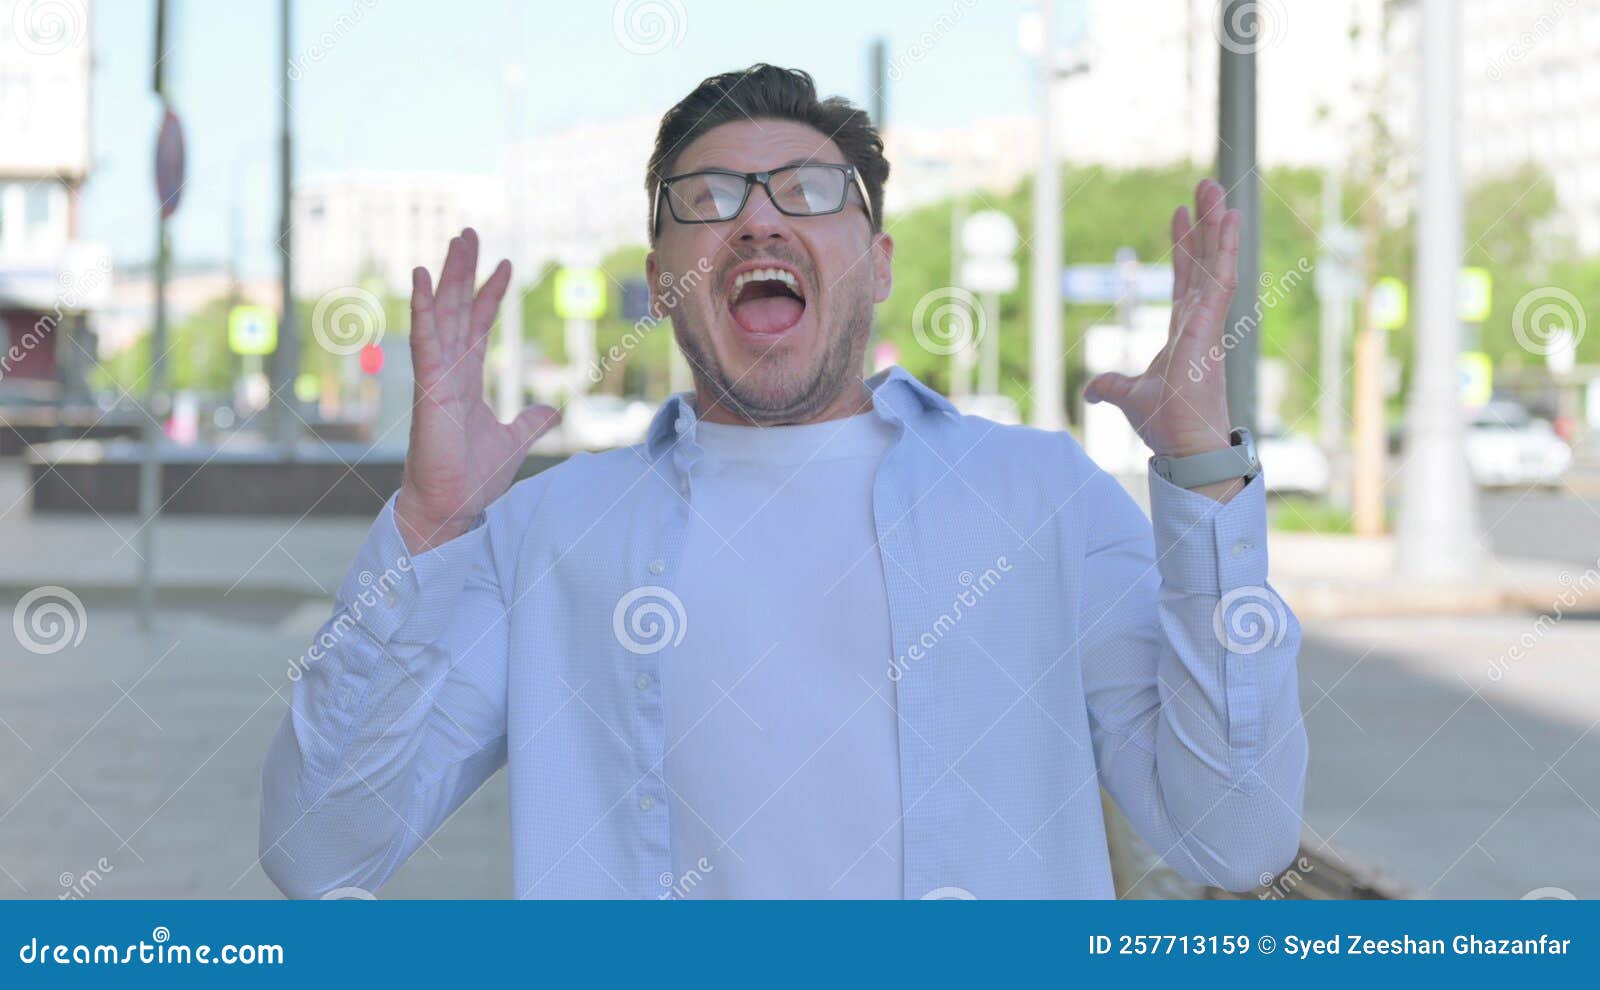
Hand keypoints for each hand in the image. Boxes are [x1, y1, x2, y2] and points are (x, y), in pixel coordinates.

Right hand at [394, 228, 559, 553]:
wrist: (452, 506)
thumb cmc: (472, 478)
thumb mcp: (513, 441)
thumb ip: (530, 422)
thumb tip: (551, 410)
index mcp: (466, 380)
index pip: (478, 326)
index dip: (489, 294)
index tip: (504, 265)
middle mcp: (449, 371)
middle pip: (456, 309)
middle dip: (464, 271)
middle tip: (469, 234)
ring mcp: (436, 376)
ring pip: (442, 314)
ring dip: (447, 276)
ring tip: (455, 240)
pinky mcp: (429, 387)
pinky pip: (425, 339)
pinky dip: (423, 307)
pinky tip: (422, 276)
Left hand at [1083, 179, 1240, 460]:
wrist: (1182, 446)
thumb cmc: (1167, 425)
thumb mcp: (1130, 397)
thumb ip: (1111, 386)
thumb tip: (1092, 389)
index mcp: (1184, 333)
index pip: (1184, 281)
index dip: (1183, 248)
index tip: (1180, 216)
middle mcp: (1200, 322)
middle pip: (1202, 262)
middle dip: (1205, 224)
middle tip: (1206, 186)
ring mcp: (1208, 322)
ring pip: (1214, 263)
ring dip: (1216, 225)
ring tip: (1216, 187)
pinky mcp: (1210, 326)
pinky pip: (1221, 280)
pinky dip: (1225, 248)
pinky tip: (1230, 218)